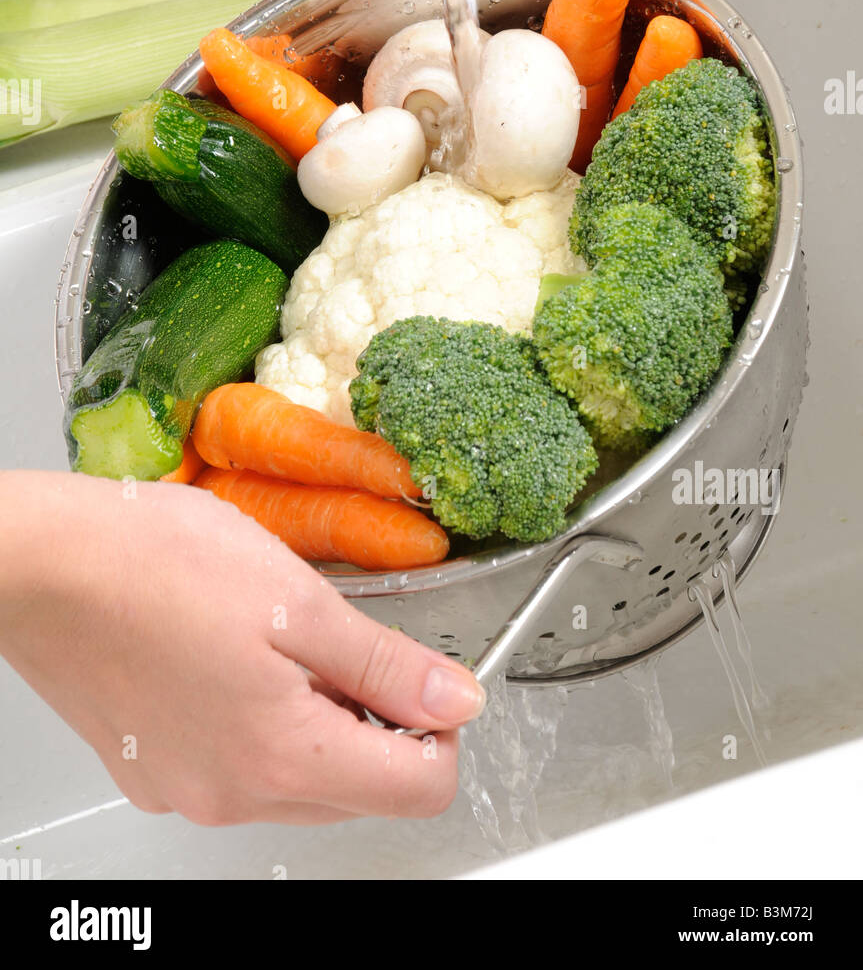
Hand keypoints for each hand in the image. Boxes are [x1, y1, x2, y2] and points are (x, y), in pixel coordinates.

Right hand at [0, 471, 482, 824]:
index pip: (417, 790)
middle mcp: (235, 796)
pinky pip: (235, 766)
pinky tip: (226, 653)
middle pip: (357, 788)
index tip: (423, 678)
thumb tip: (456, 701)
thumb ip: (386, 663)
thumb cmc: (155, 566)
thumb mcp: (298, 601)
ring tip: (274, 636)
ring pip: (296, 778)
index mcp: (284, 756)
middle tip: (338, 639)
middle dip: (372, 719)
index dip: (439, 730)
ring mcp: (188, 790)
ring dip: (312, 717)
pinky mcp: (152, 772)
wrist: (42, 566)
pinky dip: (254, 720)